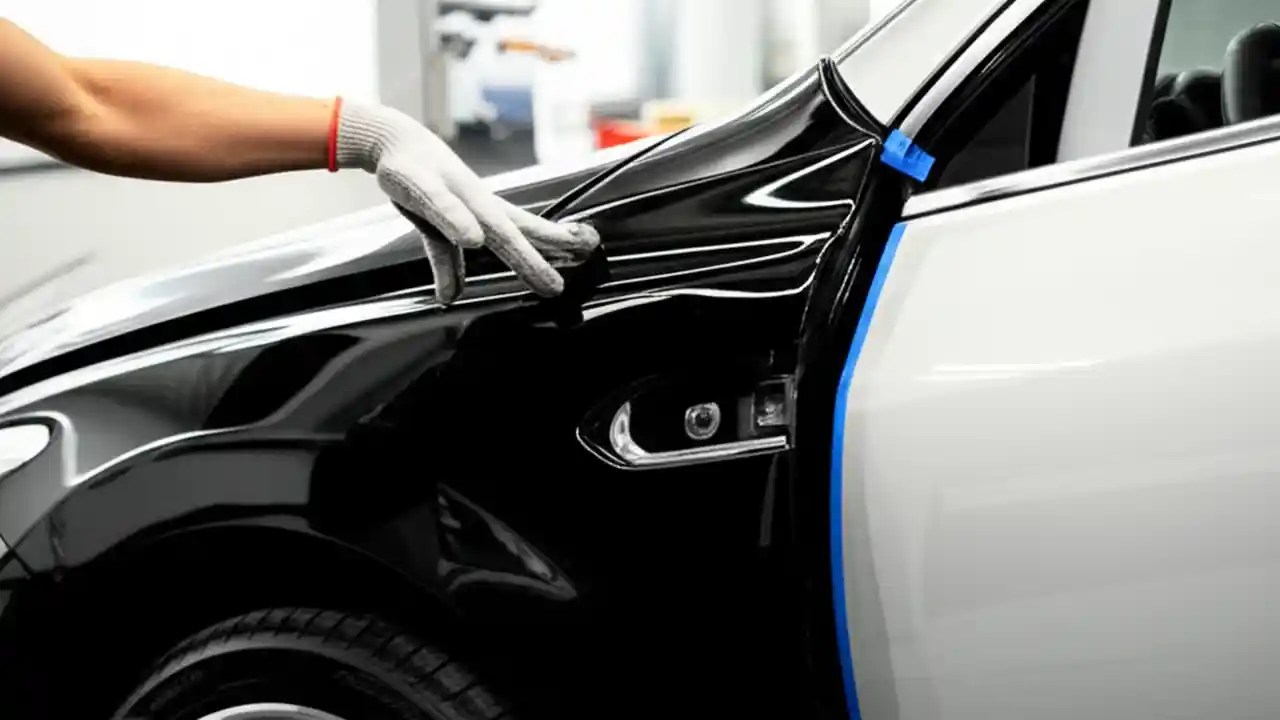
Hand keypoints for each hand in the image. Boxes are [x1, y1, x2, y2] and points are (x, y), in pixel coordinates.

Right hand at [335, 101, 598, 303]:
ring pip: (488, 221)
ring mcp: (451, 193)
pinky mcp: (419, 185)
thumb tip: (452, 296)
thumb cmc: (422, 181)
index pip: (530, 229)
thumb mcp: (434, 231)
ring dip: (514, 244)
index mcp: (485, 211)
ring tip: (534, 266)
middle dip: (547, 252)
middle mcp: (476, 203)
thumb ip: (446, 264)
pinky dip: (457, 221)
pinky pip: (440, 205)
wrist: (392, 140)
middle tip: (574, 269)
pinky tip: (471, 238)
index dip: (559, 241)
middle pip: (518, 231)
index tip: (591, 248)